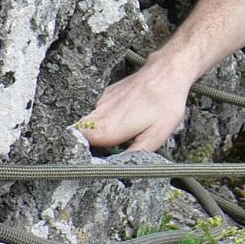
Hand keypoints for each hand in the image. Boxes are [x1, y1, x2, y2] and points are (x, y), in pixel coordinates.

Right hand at [76, 55, 192, 152]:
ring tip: (111, 139)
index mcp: (108, 127)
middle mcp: (99, 114)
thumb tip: (125, 170)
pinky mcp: (106, 95)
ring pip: (85, 123)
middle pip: (77, 134)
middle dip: (82, 146)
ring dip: (92, 133)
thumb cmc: (164, 102)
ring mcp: (101, 102)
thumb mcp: (156, 135)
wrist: (167, 73)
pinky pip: (95, 112)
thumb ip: (136, 154)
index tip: (84, 162)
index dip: (78, 155)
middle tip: (96, 154)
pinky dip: (101, 120)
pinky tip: (119, 122)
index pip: (77, 145)